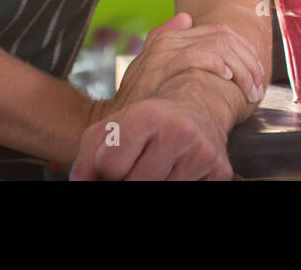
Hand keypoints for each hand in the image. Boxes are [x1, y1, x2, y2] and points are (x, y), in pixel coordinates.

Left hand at [70, 94, 233, 180]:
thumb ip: (87, 156)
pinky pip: (189, 194)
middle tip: (138, 166)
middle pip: (136, 185)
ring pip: (163, 192)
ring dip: (155, 185)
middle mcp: (178, 131)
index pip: (111, 168)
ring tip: (157, 167)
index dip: (108, 170)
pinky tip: (178, 171)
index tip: (118, 160)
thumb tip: (80, 183)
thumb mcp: (112, 127)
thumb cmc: (149, 121)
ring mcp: (202, 153)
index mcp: (147, 116)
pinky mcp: (220, 171)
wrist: (198, 105)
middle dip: (130, 181)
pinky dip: (177, 186)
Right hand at [108, 12, 265, 112]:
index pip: (221, 32)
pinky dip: (219, 65)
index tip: (256, 72)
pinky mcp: (163, 63)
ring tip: (250, 90)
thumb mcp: (150, 66)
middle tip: (257, 86)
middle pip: (224, 37)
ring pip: (218, 45)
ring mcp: (167, 49)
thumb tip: (186, 17)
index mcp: (172, 37)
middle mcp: (170, 38)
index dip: (245, 52)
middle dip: (248, 62)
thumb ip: (168, 40)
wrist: (118, 120)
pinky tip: (229, 78)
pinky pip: (199, 56)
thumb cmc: (139, 99)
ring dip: (241, 68)